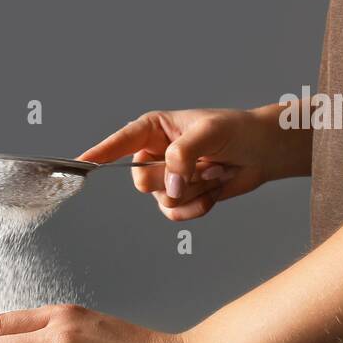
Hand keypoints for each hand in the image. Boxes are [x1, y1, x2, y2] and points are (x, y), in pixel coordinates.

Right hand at [78, 104, 308, 220]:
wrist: (263, 152)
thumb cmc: (237, 130)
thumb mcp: (209, 132)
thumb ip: (183, 155)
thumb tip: (169, 186)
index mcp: (152, 129)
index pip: (119, 143)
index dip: (99, 154)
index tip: (79, 164)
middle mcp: (153, 154)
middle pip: (140, 179)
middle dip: (173, 178)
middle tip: (201, 166)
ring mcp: (166, 178)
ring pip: (160, 199)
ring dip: (193, 191)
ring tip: (215, 172)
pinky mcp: (180, 197)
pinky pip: (174, 213)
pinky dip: (197, 206)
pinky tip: (214, 192)